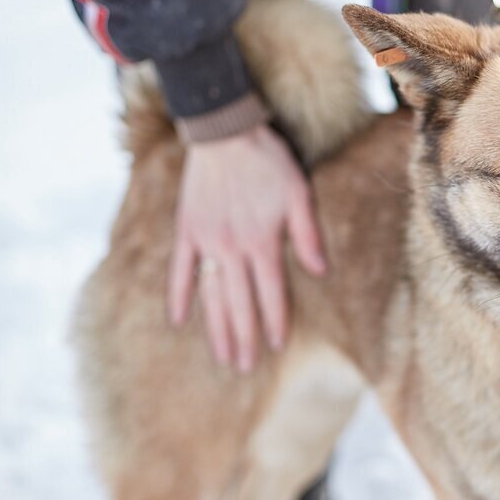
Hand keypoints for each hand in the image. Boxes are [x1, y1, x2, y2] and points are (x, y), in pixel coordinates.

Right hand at [167, 124, 325, 371]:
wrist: (224, 132)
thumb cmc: (268, 160)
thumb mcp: (299, 191)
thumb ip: (307, 233)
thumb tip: (320, 271)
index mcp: (262, 240)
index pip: (270, 291)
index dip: (275, 320)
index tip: (278, 346)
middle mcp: (232, 248)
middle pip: (239, 303)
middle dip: (244, 337)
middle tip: (246, 366)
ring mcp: (206, 242)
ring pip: (212, 295)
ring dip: (217, 327)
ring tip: (223, 356)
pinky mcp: (186, 231)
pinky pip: (180, 271)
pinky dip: (179, 296)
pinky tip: (179, 320)